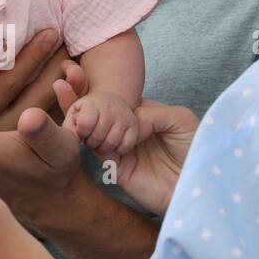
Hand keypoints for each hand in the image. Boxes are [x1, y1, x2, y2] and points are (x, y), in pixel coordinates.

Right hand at [55, 79, 197, 215]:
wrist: (198, 188)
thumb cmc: (197, 151)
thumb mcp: (181, 120)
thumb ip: (152, 112)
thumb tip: (126, 117)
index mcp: (144, 114)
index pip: (117, 98)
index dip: (100, 85)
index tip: (78, 71)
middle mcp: (128, 130)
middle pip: (100, 110)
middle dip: (81, 93)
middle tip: (65, 76)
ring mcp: (121, 148)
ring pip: (93, 128)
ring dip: (76, 111)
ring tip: (60, 89)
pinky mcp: (116, 168)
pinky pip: (96, 150)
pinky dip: (83, 136)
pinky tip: (72, 121)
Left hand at [63, 89, 139, 157]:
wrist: (110, 103)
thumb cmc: (87, 112)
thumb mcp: (74, 114)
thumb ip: (70, 125)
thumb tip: (75, 139)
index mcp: (93, 103)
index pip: (85, 124)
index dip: (81, 133)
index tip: (82, 131)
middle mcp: (111, 108)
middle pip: (97, 136)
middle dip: (91, 142)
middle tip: (90, 138)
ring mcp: (124, 117)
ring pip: (111, 143)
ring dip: (103, 148)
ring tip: (99, 142)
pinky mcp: (134, 127)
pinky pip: (124, 147)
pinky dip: (116, 150)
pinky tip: (111, 144)